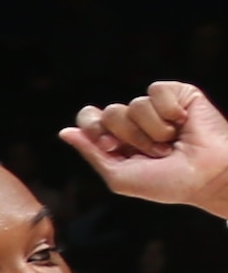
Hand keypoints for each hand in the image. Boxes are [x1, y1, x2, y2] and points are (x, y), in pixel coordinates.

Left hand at [65, 80, 227, 216]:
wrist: (206, 176)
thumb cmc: (166, 183)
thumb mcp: (119, 175)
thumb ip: (92, 152)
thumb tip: (65, 131)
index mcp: (118, 139)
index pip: (90, 118)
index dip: (94, 128)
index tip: (110, 146)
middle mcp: (135, 121)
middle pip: (109, 112)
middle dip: (128, 137)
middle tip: (153, 153)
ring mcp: (156, 107)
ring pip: (133, 104)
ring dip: (151, 131)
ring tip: (171, 144)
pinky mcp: (178, 94)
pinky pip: (155, 90)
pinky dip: (167, 111)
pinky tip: (182, 123)